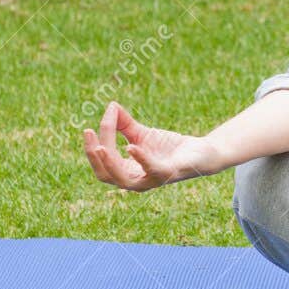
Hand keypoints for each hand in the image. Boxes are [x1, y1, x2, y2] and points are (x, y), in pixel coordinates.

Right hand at [82, 101, 222, 191]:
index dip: (97, 140)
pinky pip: (152, 170)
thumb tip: (110, 106)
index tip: (98, 120)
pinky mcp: (168, 174)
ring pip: (123, 180)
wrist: (200, 152)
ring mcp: (151, 181)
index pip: (104, 159)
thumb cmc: (168, 147)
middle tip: (89, 133)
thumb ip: (124, 124)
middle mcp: (136, 181)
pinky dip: (141, 159)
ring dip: (110, 164)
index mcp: (126, 172)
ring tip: (102, 147)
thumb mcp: (142, 134)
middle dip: (94, 156)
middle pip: (106, 174)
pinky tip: (132, 147)